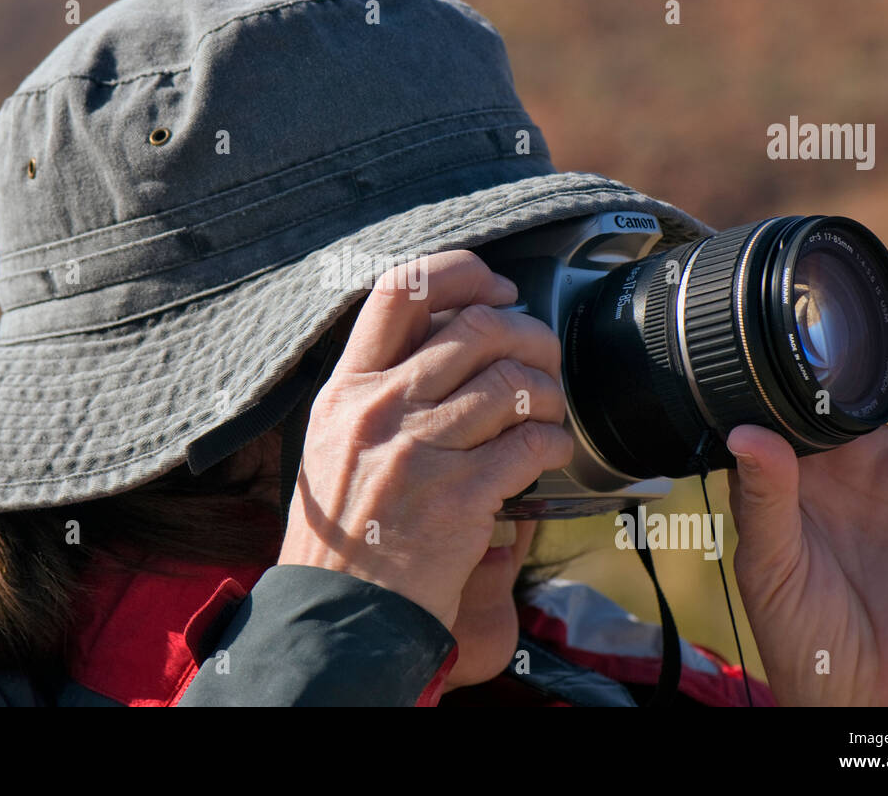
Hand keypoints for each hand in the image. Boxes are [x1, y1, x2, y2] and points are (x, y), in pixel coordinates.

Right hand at [277, 250, 572, 629]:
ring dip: (549, 391)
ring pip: (514, 382)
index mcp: (346, 389)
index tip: (496, 288)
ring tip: (548, 409)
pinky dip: (554, 441)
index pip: (401, 290)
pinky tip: (550, 452)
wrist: (337, 614)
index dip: (462, 273)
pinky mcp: (461, 496)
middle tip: (541, 354)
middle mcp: (381, 409)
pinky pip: (532, 443)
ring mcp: (421, 450)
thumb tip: (447, 339)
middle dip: (528, 333)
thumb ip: (378, 389)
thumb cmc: (340, 532)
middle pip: (477, 328)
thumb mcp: (333, 441)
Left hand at [726, 311, 887, 705]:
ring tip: (848, 302)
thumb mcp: (772, 568)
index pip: (758, 413)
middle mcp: (826, 470)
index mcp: (775, 484)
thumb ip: (764, 500)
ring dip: (866, 351)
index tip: (731, 332)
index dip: (746, 378)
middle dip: (806, 354)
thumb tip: (748, 435)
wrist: (880, 689)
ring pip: (874, 392)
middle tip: (795, 302)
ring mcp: (881, 471)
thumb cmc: (807, 638)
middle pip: (813, 394)